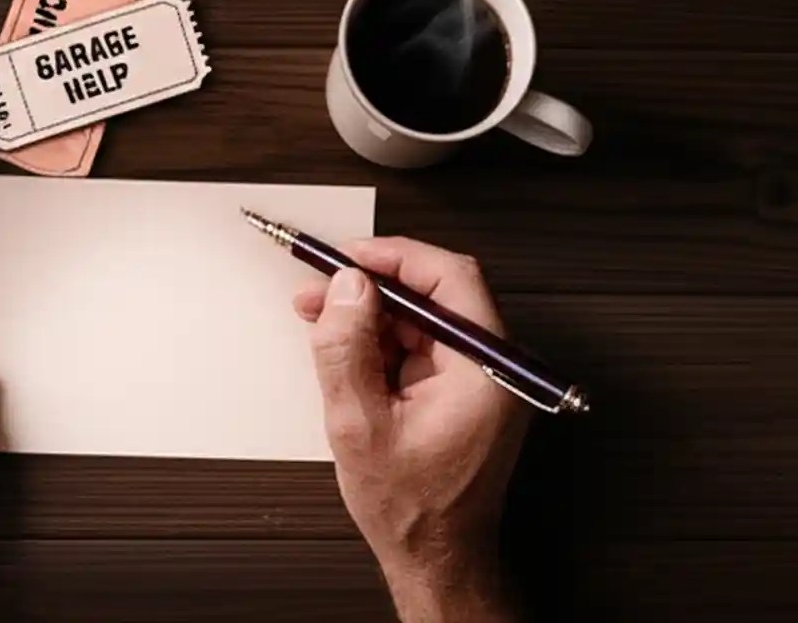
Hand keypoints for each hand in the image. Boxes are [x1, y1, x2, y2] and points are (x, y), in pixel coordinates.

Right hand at [293, 237, 527, 622]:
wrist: (435, 557)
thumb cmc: (412, 508)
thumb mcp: (358, 425)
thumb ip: (347, 350)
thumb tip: (344, 288)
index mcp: (484, 371)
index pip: (451, 279)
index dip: (395, 258)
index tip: (349, 257)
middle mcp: (493, 368)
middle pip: (436, 294)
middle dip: (371, 287)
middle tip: (321, 288)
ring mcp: (481, 379)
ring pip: (424, 318)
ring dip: (371, 315)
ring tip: (320, 319)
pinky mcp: (464, 390)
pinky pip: (422, 345)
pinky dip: (382, 342)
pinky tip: (345, 349)